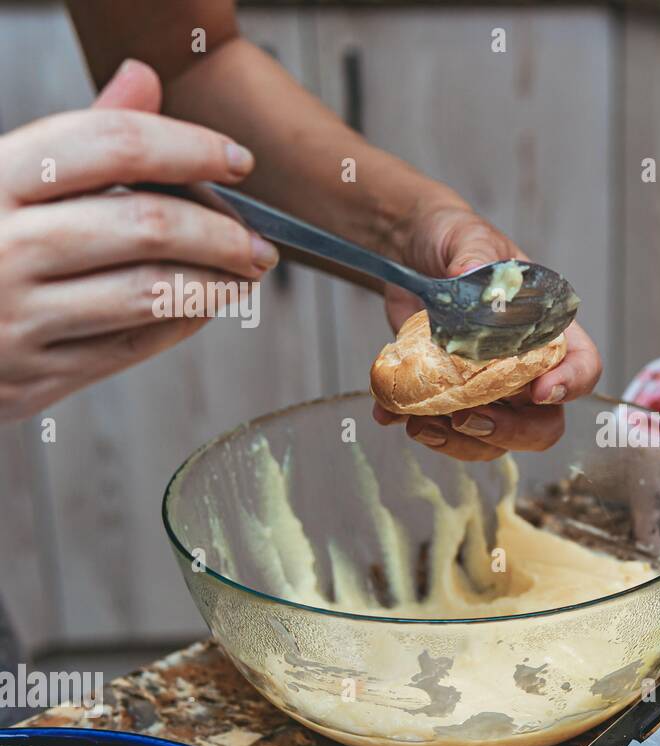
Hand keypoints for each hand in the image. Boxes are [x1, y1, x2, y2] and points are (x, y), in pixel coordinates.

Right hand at [0, 60, 276, 421]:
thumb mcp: (8, 179)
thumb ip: (79, 140)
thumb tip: (144, 79)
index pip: (111, 144)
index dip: (188, 147)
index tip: (237, 161)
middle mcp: (0, 248)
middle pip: (147, 224)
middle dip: (222, 232)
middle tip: (259, 241)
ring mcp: (16, 317)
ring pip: (150, 292)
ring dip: (217, 282)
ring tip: (245, 273)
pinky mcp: (35, 377)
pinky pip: (134, 345)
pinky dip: (184, 321)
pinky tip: (204, 305)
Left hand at [372, 202, 600, 460]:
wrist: (408, 253)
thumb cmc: (454, 240)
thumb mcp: (469, 240)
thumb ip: (476, 261)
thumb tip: (474, 283)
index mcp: (547, 329)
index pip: (581, 366)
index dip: (570, 385)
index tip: (539, 392)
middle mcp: (525, 369)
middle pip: (542, 424)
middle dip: (508, 432)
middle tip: (465, 418)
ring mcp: (489, 390)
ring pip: (494, 440)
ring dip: (459, 441)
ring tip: (419, 423)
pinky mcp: (450, 397)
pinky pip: (447, 432)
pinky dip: (420, 429)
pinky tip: (389, 414)